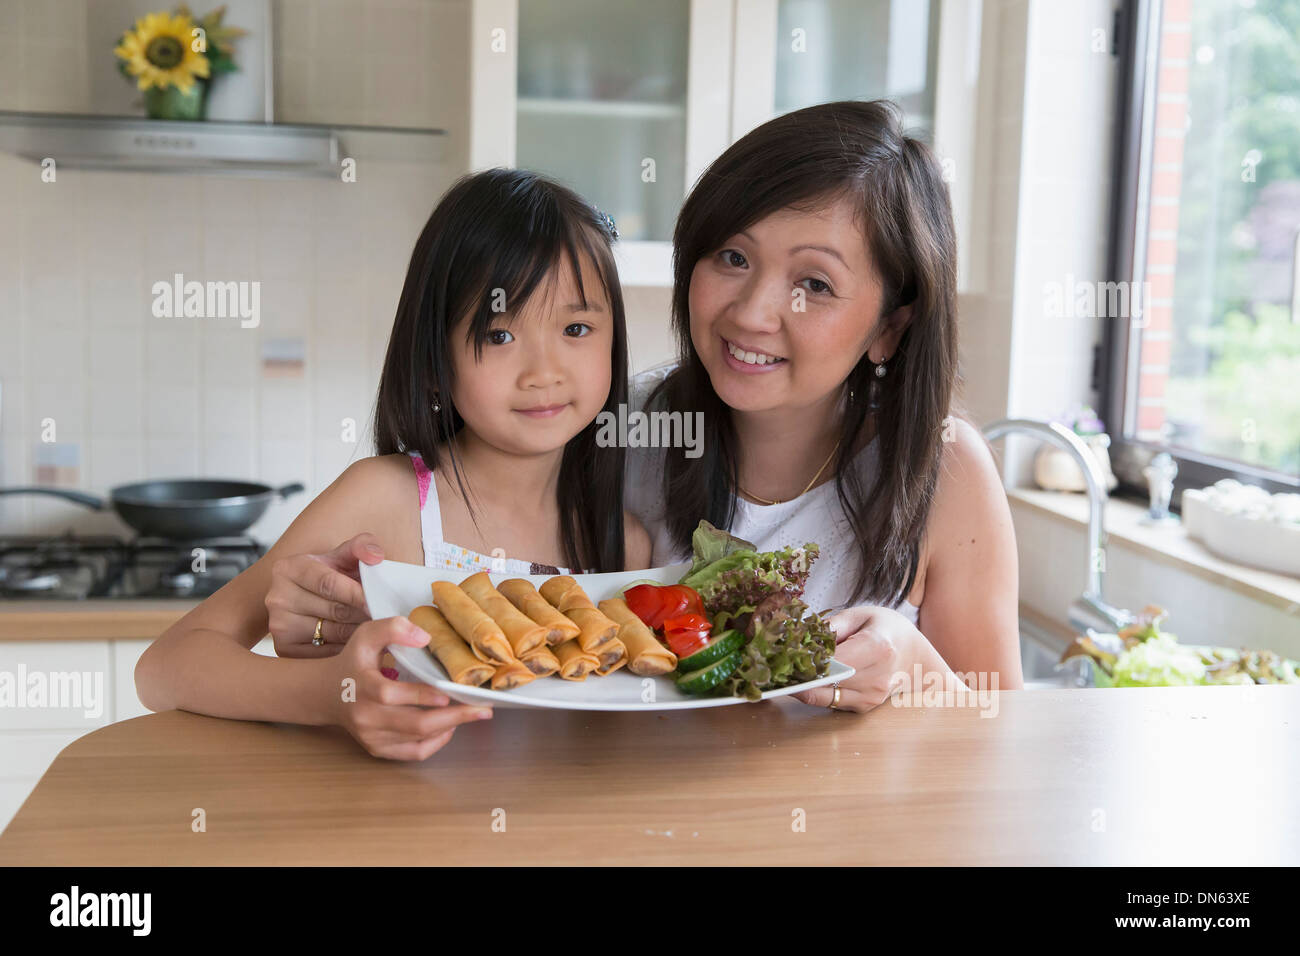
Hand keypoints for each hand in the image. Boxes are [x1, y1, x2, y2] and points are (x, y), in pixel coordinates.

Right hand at [265, 533, 385, 657]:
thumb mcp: (344, 555)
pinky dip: (348, 649)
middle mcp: (277, 597)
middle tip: (387, 617)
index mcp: (288, 568)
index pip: (328, 583)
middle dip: (364, 614)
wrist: (306, 597)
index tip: (378, 602)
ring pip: (333, 633)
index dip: (357, 594)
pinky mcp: (284, 649)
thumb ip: (362, 546)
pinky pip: (326, 653)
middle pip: (333, 610)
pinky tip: (363, 642)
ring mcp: (278, 625)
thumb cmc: (331, 574)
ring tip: (380, 628)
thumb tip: (375, 557)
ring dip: (361, 632)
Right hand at [324, 616, 492, 760]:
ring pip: (418, 741)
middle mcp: (367, 717)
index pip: (394, 695)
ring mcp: (372, 737)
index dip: (423, 696)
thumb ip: (393, 628)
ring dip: (449, 728)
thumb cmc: (353, 661)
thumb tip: (425, 637)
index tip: (450, 692)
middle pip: (415, 724)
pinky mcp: (378, 749)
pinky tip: (449, 727)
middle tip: (483, 710)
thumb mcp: (366, 635)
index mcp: (364, 687)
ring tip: (472, 714)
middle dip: (454, 717)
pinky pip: (413, 753)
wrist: (326, 693)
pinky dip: (436, 743)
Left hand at [792, 605, 918, 713]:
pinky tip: (808, 678)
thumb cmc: (887, 630)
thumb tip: (802, 636)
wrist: (914, 654)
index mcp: (877, 648)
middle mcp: (876, 677)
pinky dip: (817, 692)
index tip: (786, 652)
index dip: (806, 658)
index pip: (832, 660)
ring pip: (823, 697)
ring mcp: (871, 696)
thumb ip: (832, 625)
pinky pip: (831, 703)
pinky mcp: (865, 707)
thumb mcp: (861, 615)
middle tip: (778, 663)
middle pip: (825, 681)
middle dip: (799, 673)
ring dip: (804, 686)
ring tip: (789, 670)